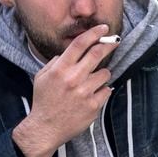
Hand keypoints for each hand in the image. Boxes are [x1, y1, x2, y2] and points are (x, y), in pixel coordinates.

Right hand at [13, 24, 115, 156]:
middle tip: (115, 41)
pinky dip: (102, 90)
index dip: (94, 33)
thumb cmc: (44, 101)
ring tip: (93, 81)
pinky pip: (106, 90)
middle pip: (97, 54)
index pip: (79, 44)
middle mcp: (74, 78)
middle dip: (109, 44)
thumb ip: (55, 62)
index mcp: (60, 69)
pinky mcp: (94, 105)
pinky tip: (93, 94)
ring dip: (102, 74)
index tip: (103, 28)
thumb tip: (69, 52)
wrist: (46, 128)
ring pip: (105, 73)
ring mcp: (85, 92)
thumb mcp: (42, 77)